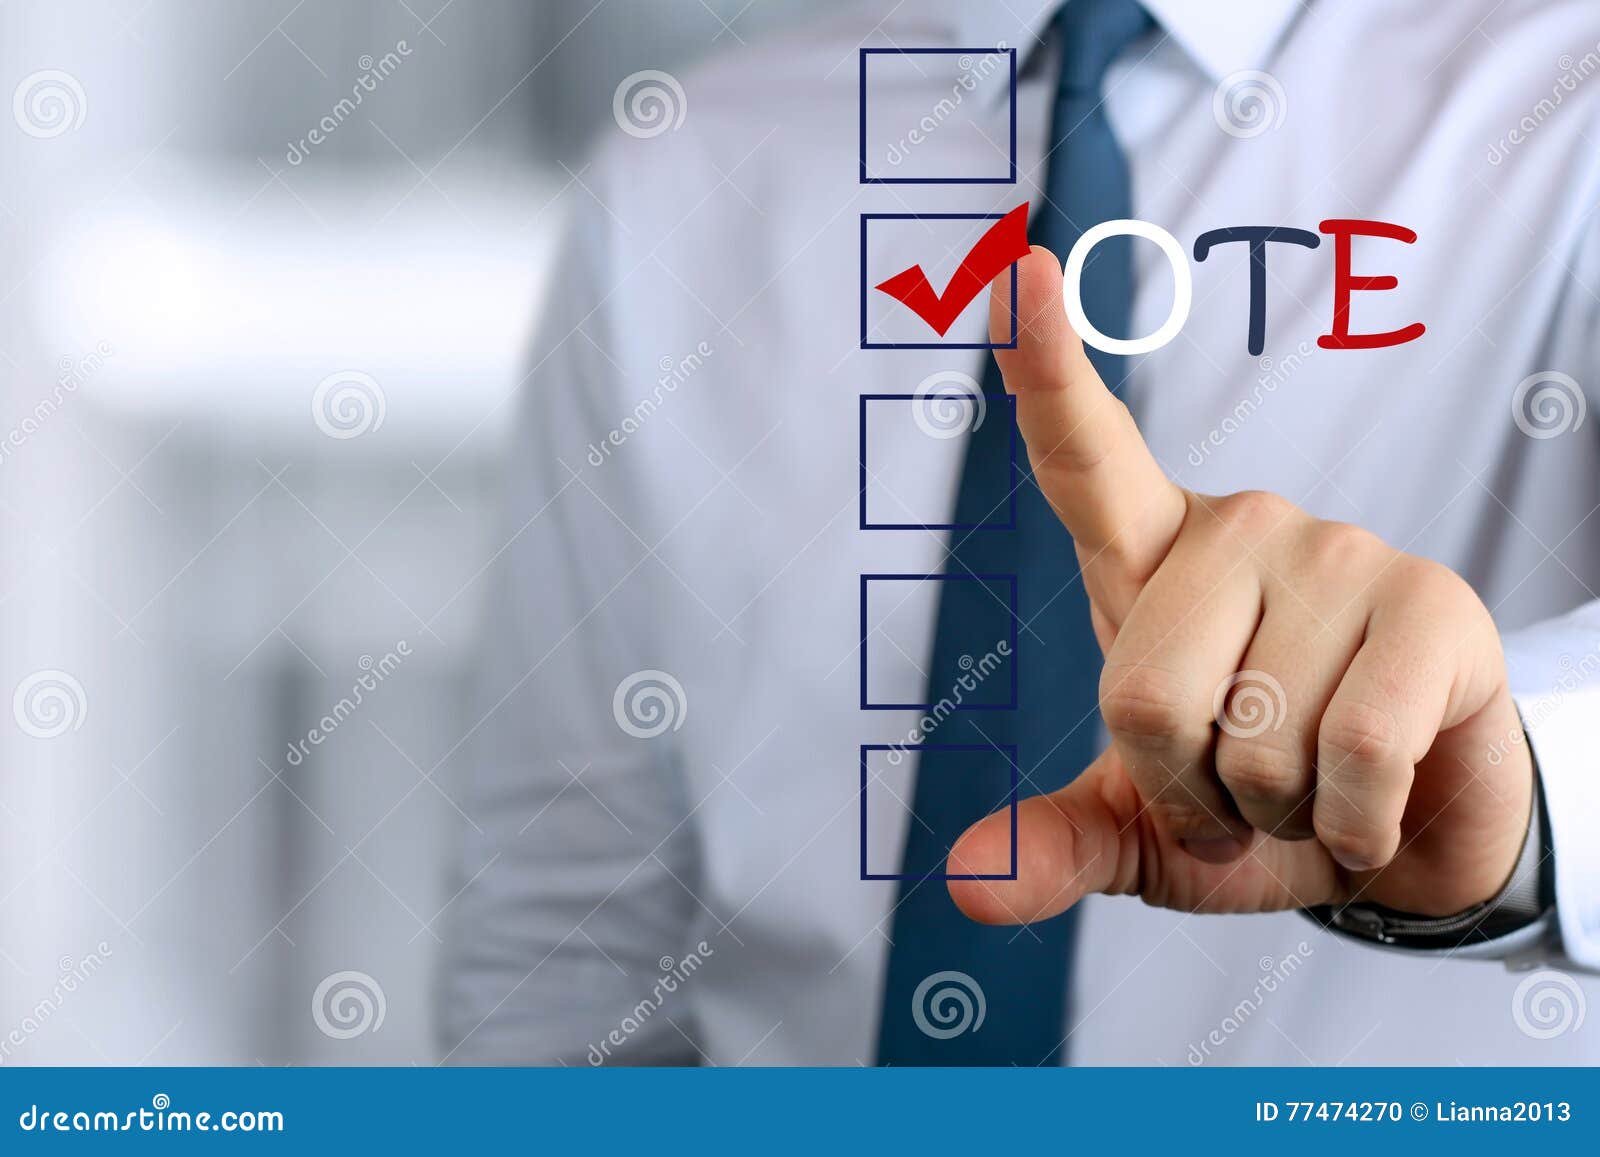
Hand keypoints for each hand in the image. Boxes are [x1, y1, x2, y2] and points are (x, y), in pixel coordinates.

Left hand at [946, 247, 1532, 924]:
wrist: (1401, 835)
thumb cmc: (1257, 809)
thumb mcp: (1145, 834)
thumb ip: (1059, 844)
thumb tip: (967, 887)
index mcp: (1149, 562)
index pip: (1085, 454)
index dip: (1045, 368)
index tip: (1017, 269)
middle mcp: (1241, 529)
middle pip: (1142, 692)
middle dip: (1186, 790)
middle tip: (1238, 791)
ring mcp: (1340, 552)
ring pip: (1251, 734)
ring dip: (1273, 810)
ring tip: (1310, 785)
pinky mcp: (1433, 601)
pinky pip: (1349, 754)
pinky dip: (1349, 823)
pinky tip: (1372, 803)